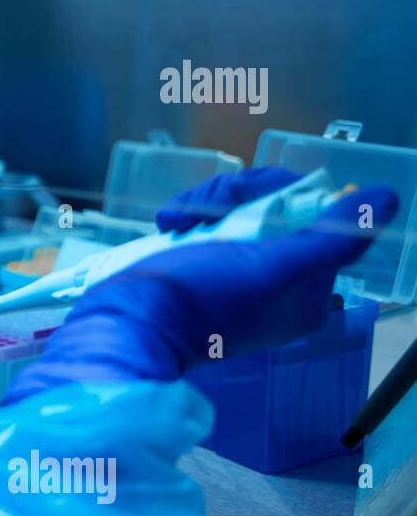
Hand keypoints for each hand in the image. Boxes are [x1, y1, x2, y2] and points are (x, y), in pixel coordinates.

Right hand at [2, 169, 398, 404]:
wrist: (128, 322)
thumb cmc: (202, 300)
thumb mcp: (273, 266)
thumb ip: (334, 235)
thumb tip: (388, 196)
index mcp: (307, 290)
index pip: (314, 213)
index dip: (278, 193)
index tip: (242, 198)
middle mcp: (276, 281)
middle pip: (274, 206)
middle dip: (233, 196)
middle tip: (202, 212)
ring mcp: (236, 272)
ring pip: (237, 208)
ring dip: (203, 204)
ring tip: (177, 223)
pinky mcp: (200, 265)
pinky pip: (208, 221)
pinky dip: (188, 216)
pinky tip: (169, 227)